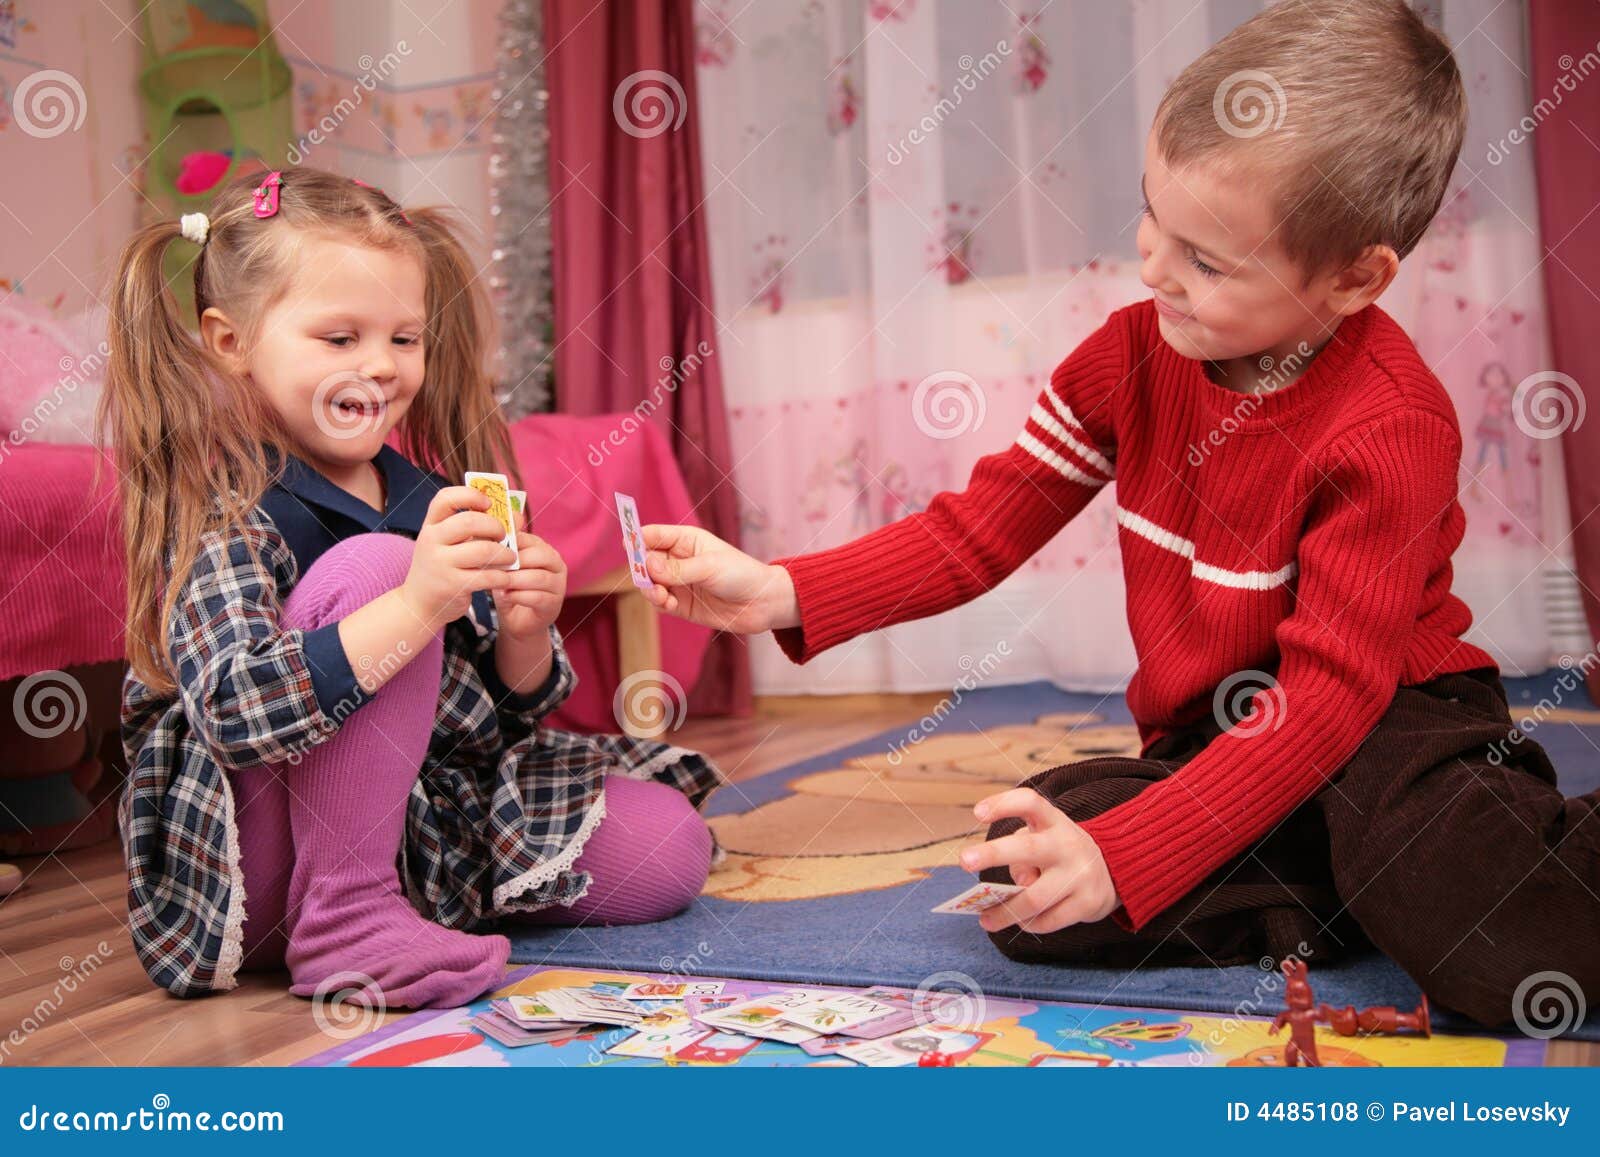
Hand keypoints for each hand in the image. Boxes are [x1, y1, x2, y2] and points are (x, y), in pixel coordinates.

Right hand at [399, 486, 520, 629]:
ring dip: (505, 553)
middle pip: (469, 522)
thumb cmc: (443, 568)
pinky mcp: (452, 585)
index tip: (488, 503)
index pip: (445, 498)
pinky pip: (486, 576)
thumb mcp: (450, 544)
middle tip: (505, 535)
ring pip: (483, 550)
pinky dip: (502, 576)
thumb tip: (518, 517)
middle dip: (495, 526)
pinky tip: (505, 577)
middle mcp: (431, 541)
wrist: (419, 604)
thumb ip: (478, 528)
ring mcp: (440, 563)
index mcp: (431, 525)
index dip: (470, 495)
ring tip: (511, 558)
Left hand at [493, 531, 567, 638]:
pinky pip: (538, 597)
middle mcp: (556, 564)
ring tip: (500, 584)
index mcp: (543, 548)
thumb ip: (497, 552)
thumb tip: (480, 535)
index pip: (528, 538)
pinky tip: (507, 597)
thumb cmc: (508, 587)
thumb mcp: (502, 567)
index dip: (507, 543)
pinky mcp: (554, 604)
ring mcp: (558, 584)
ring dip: (515, 580)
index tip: (489, 550)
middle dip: (514, 562)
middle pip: (539, 555)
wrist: (516, 619)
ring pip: (539, 577)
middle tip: (495, 568)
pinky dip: (519, 596)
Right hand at [639, 524, 798, 634]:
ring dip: (649, 588)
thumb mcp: (709, 567)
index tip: (627, 545)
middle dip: (642, 568)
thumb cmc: (741, 574)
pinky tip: (669, 604)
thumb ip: (677, 568)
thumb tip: (647, 564)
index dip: (637, 538)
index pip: (653, 535)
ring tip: (660, 594)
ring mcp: (678, 582)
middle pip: (646, 561)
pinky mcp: (681, 605)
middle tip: (648, 576)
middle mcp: (678, 560)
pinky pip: (660, 602)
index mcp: (686, 540)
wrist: (762, 603)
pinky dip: (659, 603)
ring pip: (649, 583)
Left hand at [958, 788, 1120, 934]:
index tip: (977, 813)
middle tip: (964, 860)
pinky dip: (1028, 924)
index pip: (1030, 802)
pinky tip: (1019, 923)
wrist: (1113, 873)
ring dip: (1005, 911)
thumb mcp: (1044, 842)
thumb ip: (1022, 856)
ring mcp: (1080, 874)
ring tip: (985, 920)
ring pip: (1034, 897)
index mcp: (1053, 822)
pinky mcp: (1087, 903)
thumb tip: (1016, 889)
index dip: (1003, 804)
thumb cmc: (1060, 854)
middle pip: (1027, 847)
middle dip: (993, 853)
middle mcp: (1067, 844)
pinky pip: (1048, 920)